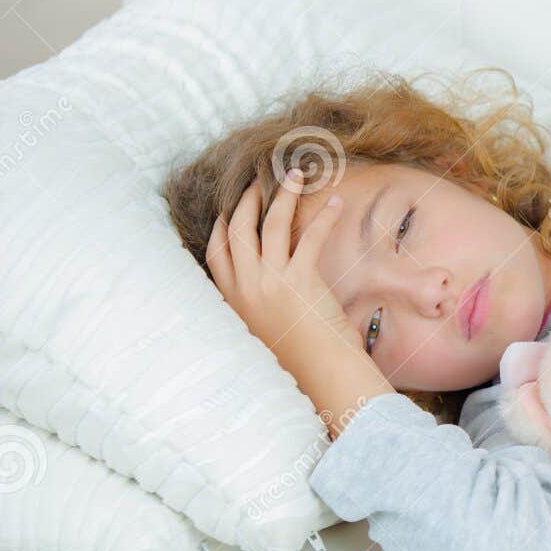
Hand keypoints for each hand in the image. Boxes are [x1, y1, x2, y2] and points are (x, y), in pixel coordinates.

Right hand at [206, 169, 357, 368]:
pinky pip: (309, 238)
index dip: (224, 223)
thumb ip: (258, 302)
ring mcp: (270, 283)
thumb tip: (265, 280)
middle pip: (239, 228)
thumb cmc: (301, 357)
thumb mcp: (265, 328)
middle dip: (248, 198)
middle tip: (261, 178)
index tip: (233, 205)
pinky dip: (323, 217)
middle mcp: (245, 287)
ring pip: (270, 224)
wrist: (322, 376)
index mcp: (232, 299)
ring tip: (296, 175)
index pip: (216, 250)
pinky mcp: (300, 282)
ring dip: (283, 195)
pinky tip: (335, 203)